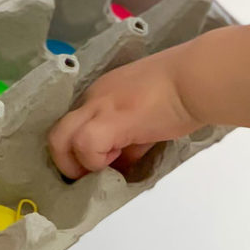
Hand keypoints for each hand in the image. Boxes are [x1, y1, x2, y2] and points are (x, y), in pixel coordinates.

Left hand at [47, 47, 200, 179]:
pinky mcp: (112, 119)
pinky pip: (86, 144)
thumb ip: (128, 138)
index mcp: (99, 95)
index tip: (104, 162)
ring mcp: (99, 107)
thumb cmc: (178, 91)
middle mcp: (92, 98)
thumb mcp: (145, 116)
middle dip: (68, 163)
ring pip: (60, 140)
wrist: (193, 77)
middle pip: (56, 134)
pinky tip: (120, 157)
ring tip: (109, 163)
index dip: (80, 152)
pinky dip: (96, 160)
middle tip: (94, 172)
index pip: (72, 127)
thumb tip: (122, 162)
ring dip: (80, 163)